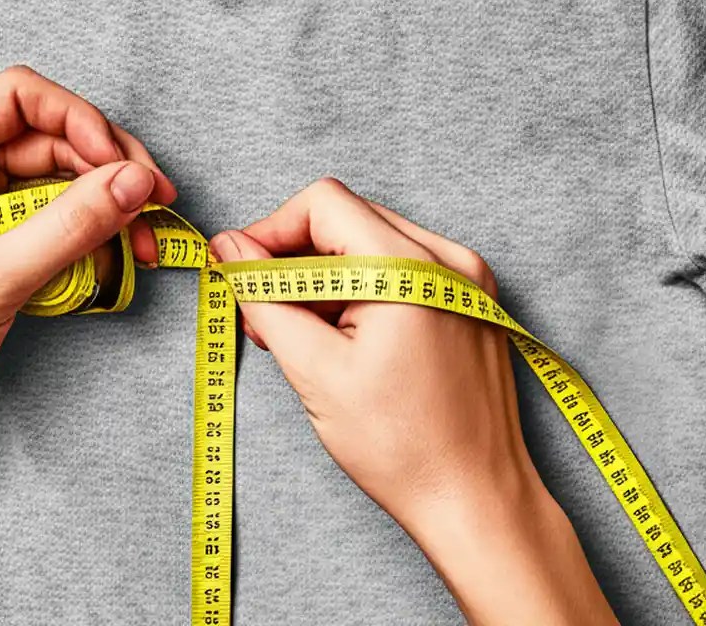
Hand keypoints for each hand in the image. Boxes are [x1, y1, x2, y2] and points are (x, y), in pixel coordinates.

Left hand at [0, 65, 176, 452]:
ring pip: (53, 180)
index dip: (80, 120)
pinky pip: (46, 220)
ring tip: (141, 243)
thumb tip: (135, 181)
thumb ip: (70, 225)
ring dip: (102, 205)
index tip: (121, 166)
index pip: (18, 96)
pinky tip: (109, 261)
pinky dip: (82, 236)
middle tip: (154, 204)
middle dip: (106, 167)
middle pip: (47, 136)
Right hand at [210, 177, 523, 517]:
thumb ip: (266, 298)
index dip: (270, 231)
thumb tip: (229, 250)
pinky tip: (343, 340)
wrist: (476, 501)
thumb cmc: (404, 449)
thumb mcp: (315, 371)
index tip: (241, 271)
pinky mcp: (472, 302)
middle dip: (294, 258)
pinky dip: (362, 290)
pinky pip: (403, 270)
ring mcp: (467, 279)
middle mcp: (448, 259)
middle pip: (347, 218)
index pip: (323, 203)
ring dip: (326, 277)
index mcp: (409, 268)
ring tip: (302, 337)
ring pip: (372, 243)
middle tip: (263, 314)